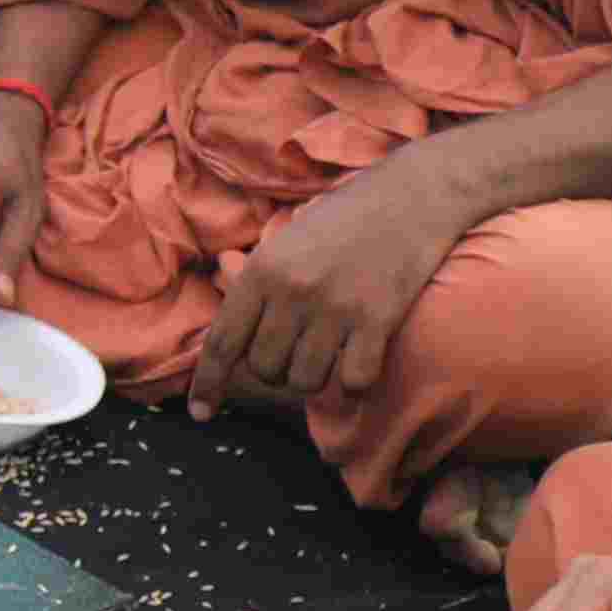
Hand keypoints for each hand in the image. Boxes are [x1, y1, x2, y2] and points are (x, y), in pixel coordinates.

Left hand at [185, 152, 476, 419]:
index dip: (208, 384)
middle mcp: (292, 291)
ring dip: (314, 378)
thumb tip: (224, 313)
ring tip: (328, 352)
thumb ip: (255, 280)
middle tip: (297, 350)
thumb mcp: (285, 239)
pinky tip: (359, 362)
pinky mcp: (377, 319)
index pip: (223, 342)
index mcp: (262, 270)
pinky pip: (353, 382)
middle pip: (265, 370)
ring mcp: (335, 307)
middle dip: (276, 372)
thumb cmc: (343, 219)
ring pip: (305, 381)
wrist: (410, 197)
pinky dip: (354, 384)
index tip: (201, 414)